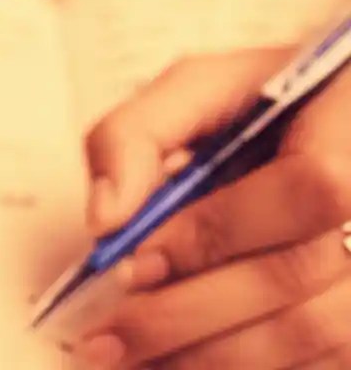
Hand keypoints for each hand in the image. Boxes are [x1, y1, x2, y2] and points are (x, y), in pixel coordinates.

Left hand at [77, 47, 350, 368]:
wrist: (340, 124)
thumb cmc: (267, 107)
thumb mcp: (200, 89)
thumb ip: (137, 134)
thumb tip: (105, 217)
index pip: (309, 188)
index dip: (217, 233)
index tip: (134, 264)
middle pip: (300, 275)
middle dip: (189, 313)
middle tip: (110, 338)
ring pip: (319, 336)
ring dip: (214, 359)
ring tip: (137, 362)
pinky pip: (330, 361)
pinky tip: (190, 366)